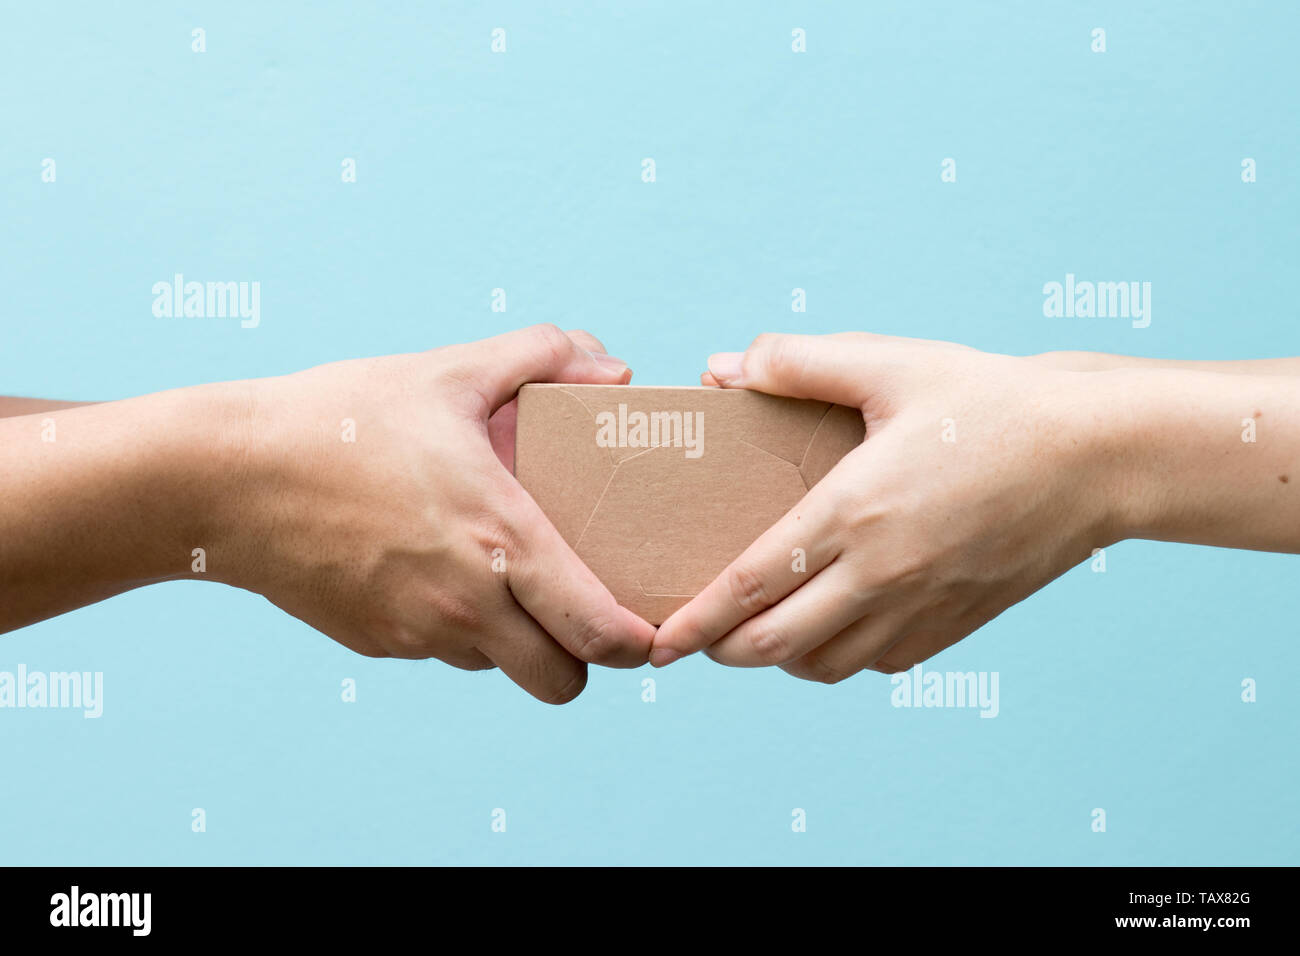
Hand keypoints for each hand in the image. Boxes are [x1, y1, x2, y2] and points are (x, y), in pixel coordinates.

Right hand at [217, 324, 654, 701]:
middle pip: (562, 682)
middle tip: (582, 610)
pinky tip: (436, 567)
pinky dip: (458, 627)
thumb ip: (542, 358)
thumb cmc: (340, 416)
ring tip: (504, 575)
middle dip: (584, 659)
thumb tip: (612, 371)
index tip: (645, 624)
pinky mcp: (378, 642)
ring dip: (518, 639)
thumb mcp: (447, 370)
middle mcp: (467, 603)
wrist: (225, 477)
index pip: (599, 633)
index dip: (635, 642)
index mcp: (502, 539)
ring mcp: (418, 632)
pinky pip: (443, 652)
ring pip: (501, 667)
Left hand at [652, 332, 1124, 680]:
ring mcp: (924, 607)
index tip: (659, 643)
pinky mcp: (959, 622)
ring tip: (762, 629)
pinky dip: (841, 657)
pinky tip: (835, 626)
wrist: (1102, 454)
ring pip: (827, 666)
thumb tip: (727, 365)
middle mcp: (884, 574)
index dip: (697, 622)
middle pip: (777, 645)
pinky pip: (882, 663)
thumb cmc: (994, 402)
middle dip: (724, 649)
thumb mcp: (892, 364)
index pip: (750, 586)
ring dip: (782, 658)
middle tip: (699, 636)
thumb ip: (800, 362)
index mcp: (855, 512)